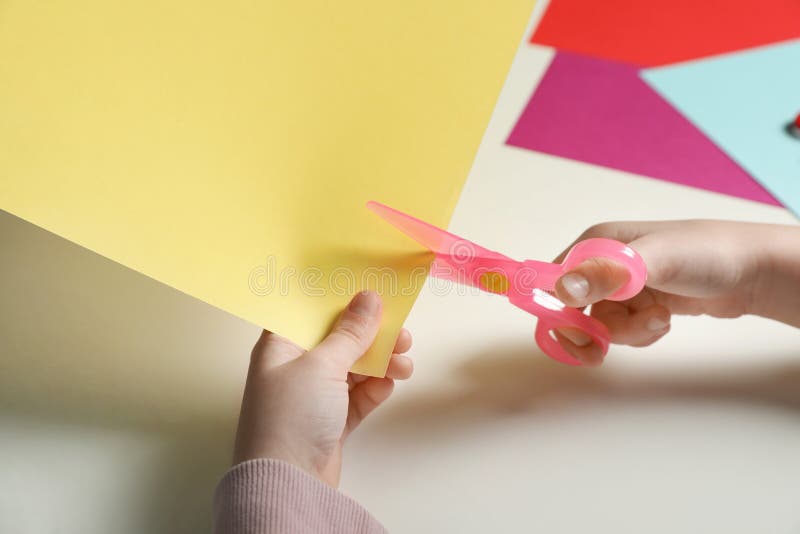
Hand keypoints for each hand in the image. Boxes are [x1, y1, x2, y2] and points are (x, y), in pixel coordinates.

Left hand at [232, 290, 412, 486]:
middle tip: (402, 332)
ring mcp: (313, 396)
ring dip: (380, 362)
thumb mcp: (322, 365)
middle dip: (371, 335)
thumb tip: (369, 298)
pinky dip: (375, 388)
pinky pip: (358, 396)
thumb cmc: (291, 416)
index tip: (372, 289)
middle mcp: (295, 367)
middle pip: (339, 339)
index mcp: (280, 346)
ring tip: (404, 363)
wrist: (288, 484)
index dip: (340, 299)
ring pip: (353, 368)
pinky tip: (390, 383)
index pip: (310, 311)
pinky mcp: (330, 421)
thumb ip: (350, 332)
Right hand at [551, 220, 799, 365]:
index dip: (557, 310)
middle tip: (600, 350)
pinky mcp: (640, 304)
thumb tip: (564, 289)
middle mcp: (604, 263)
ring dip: (626, 333)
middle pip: (572, 309)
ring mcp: (622, 285)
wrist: (754, 273)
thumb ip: (608, 273)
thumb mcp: (654, 261)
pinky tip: (663, 322)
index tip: (576, 333)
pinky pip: (623, 330)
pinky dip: (640, 334)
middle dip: (590, 332)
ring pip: (600, 325)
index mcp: (596, 244)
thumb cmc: (705, 254)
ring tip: (658, 321)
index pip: (555, 281)